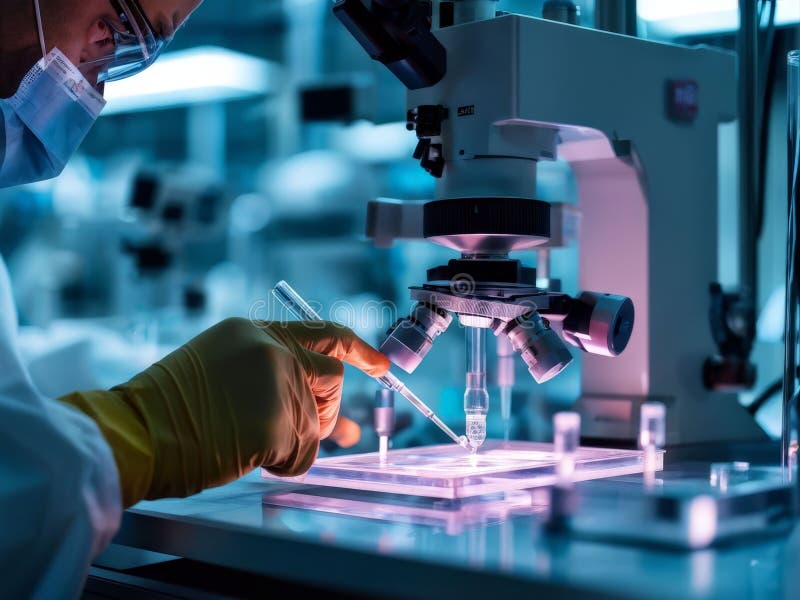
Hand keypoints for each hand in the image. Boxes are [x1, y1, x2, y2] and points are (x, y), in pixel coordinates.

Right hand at [59, 318, 388, 506]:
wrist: (133, 432)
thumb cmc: (171, 409)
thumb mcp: (224, 368)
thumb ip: (275, 376)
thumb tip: (330, 410)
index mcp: (255, 331)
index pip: (324, 333)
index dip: (358, 350)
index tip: (382, 365)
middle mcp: (271, 349)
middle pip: (331, 380)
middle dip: (326, 410)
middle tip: (304, 428)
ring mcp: (276, 383)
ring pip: (318, 422)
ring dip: (294, 441)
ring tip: (254, 443)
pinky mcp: (277, 422)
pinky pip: (305, 454)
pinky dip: (285, 464)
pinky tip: (252, 457)